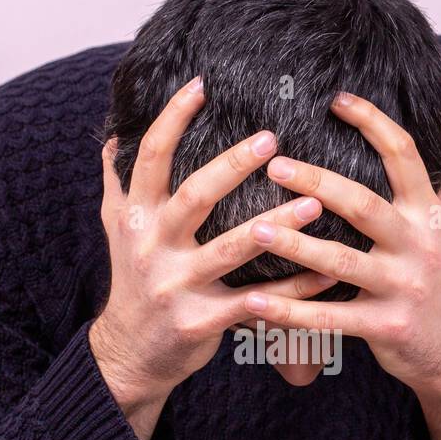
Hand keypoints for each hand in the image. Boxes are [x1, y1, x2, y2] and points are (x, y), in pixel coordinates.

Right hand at [91, 76, 336, 439]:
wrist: (129, 354)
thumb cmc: (134, 283)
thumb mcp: (118, 232)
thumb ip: (119, 183)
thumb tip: (113, 135)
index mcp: (136, 218)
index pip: (151, 158)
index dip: (172, 119)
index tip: (202, 85)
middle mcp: (152, 248)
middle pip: (193, 196)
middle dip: (232, 165)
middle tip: (273, 139)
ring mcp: (176, 286)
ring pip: (231, 250)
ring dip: (276, 224)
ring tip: (316, 202)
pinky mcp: (201, 323)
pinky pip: (256, 303)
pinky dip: (294, 290)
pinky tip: (327, 273)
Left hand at [240, 91, 440, 439]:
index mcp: (429, 211)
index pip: (403, 155)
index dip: (372, 123)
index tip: (335, 100)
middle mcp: (417, 244)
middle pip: (363, 205)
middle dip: (318, 183)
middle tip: (274, 165)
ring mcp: (401, 287)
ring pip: (341, 262)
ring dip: (296, 245)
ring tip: (256, 229)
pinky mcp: (384, 327)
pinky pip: (329, 318)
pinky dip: (289, 312)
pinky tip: (252, 303)